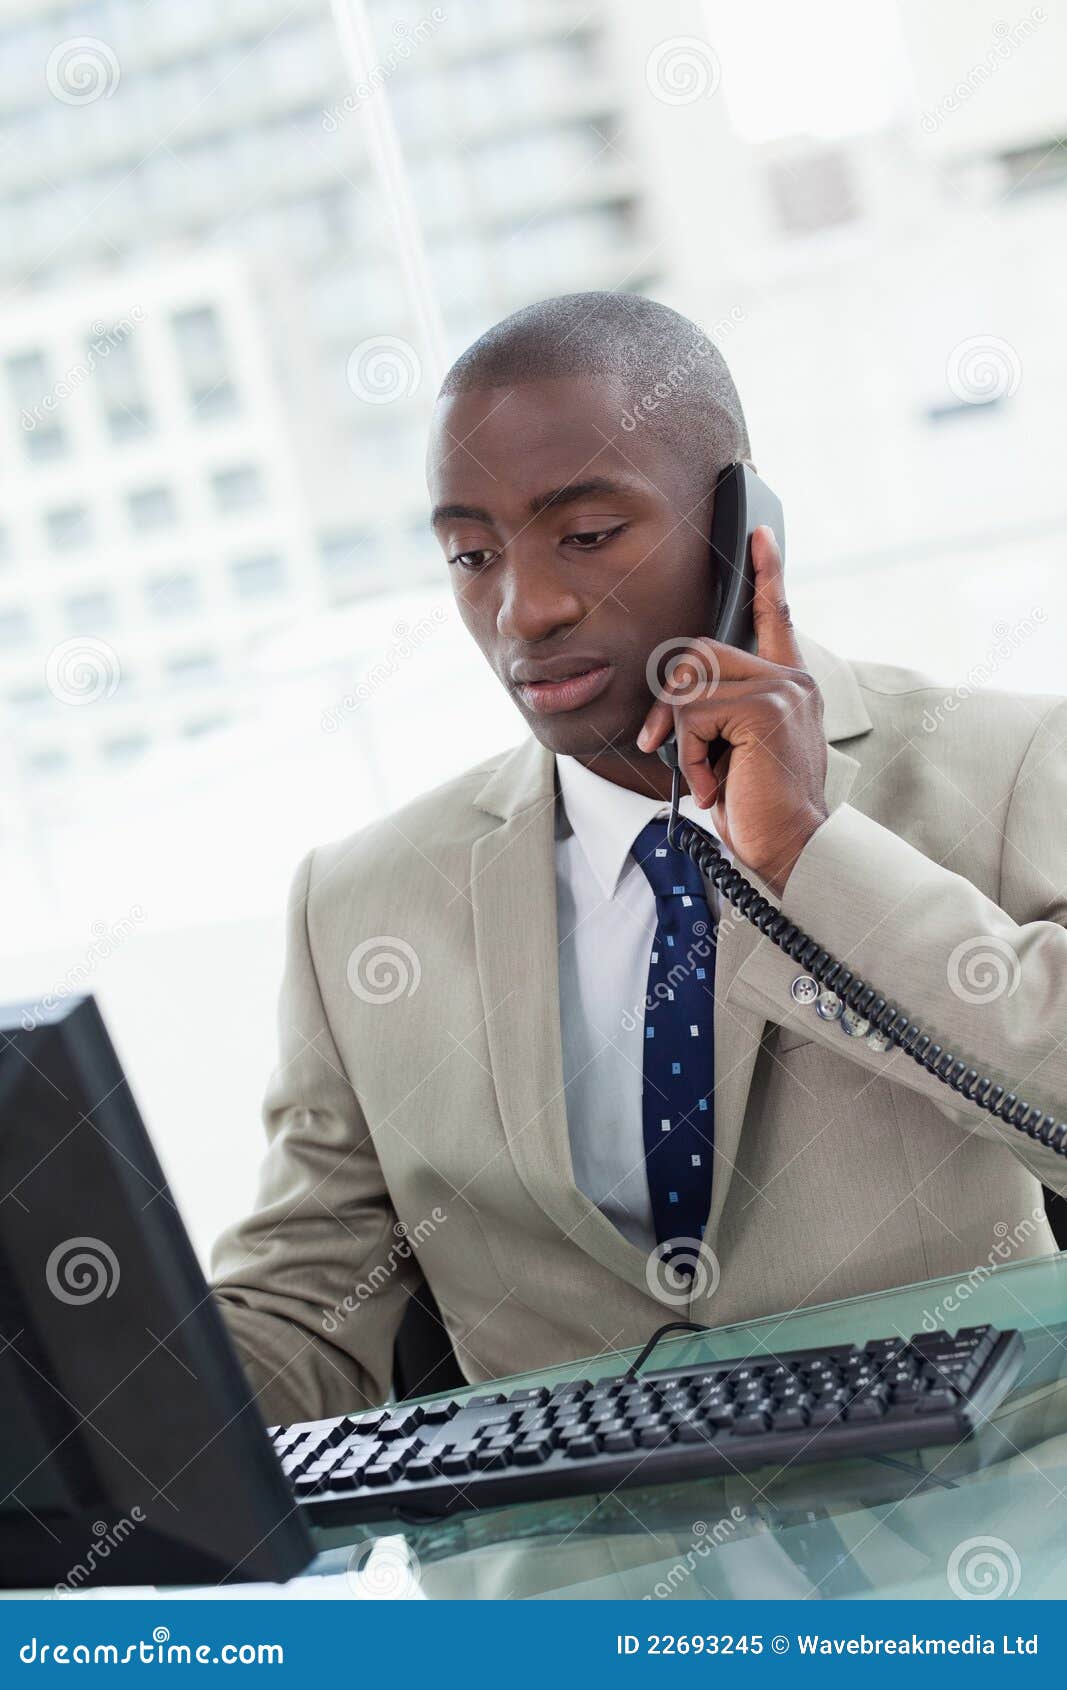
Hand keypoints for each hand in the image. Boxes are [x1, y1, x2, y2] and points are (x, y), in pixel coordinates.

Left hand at [637, 525, 828, 895]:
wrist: (790, 851)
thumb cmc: (758, 811)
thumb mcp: (730, 751)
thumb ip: (716, 710)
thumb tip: (674, 689)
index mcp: (789, 685)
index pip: (776, 617)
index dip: (767, 574)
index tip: (760, 534)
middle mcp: (792, 680)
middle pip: (698, 652)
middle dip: (667, 701)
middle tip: (659, 745)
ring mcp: (783, 690)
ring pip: (691, 680)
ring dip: (680, 735)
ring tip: (704, 775)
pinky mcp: (766, 709)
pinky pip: (695, 712)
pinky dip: (688, 754)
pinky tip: (713, 785)